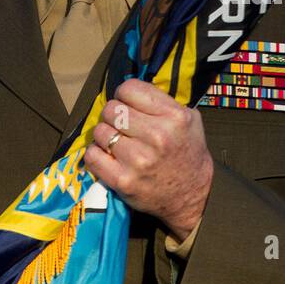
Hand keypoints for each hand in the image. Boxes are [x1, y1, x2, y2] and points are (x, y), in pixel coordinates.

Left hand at [85, 78, 212, 241]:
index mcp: (174, 117)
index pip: (129, 88)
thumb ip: (162, 101)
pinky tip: (108, 156)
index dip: (124, 94)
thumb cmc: (188, 153)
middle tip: (121, 125)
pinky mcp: (123, 181)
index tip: (127, 104)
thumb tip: (128, 91)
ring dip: (105, 135)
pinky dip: (96, 154)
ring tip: (116, 142)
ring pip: (100, 131)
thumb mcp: (190, 119)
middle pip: (111, 109)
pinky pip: (92, 156)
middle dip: (113, 115)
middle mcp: (157, 136)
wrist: (192, 195)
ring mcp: (139, 160)